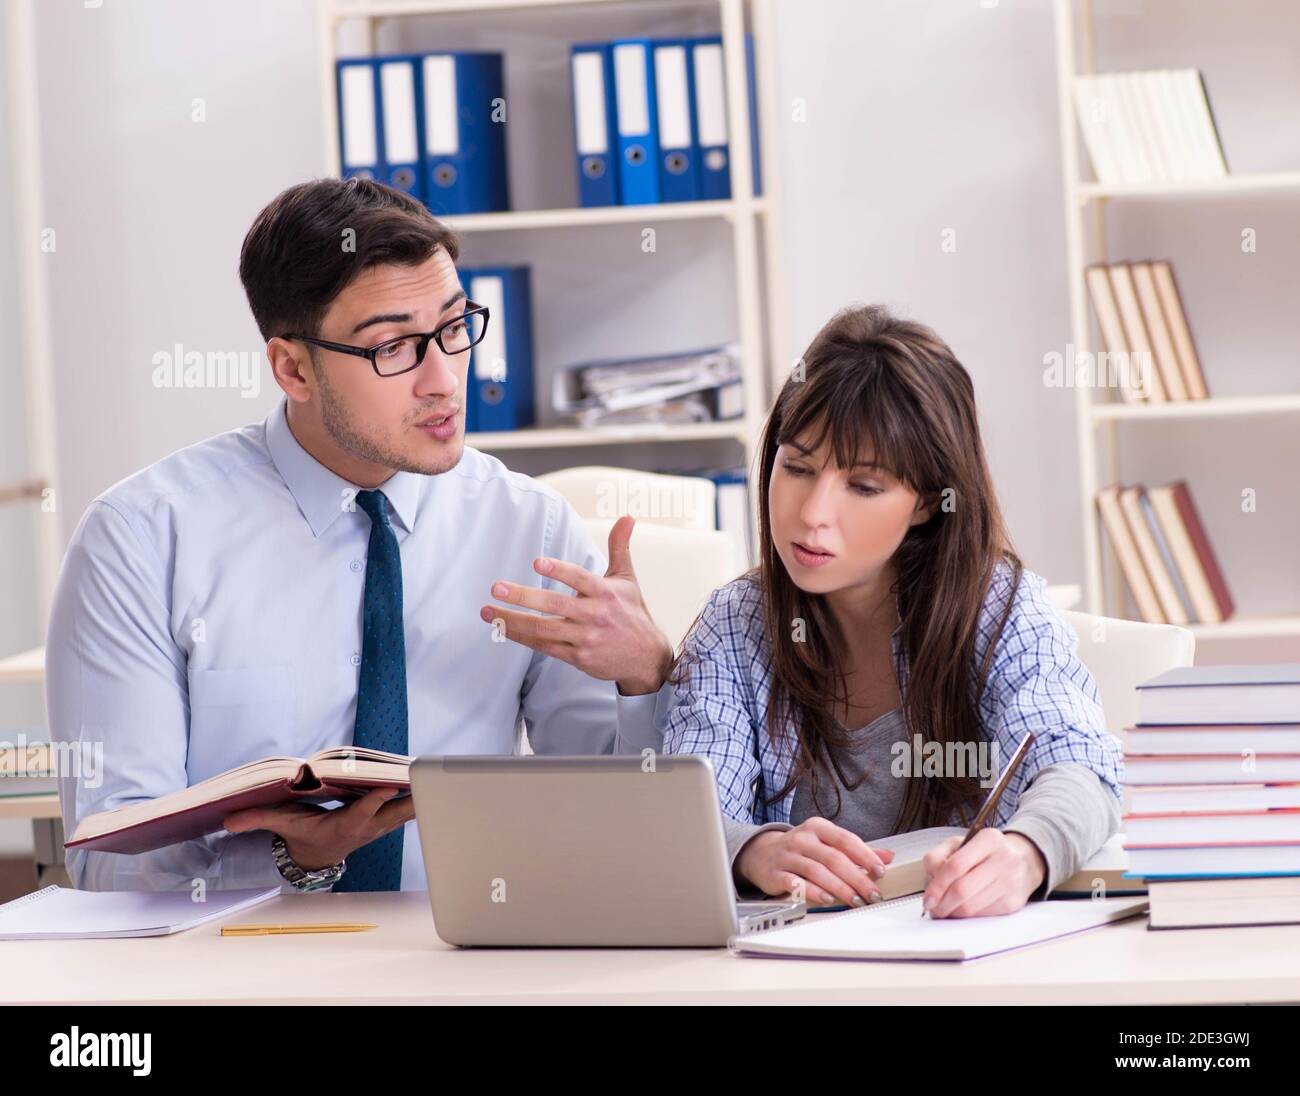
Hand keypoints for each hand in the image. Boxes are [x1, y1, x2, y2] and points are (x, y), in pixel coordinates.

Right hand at [223, 787, 413, 870]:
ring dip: (422, 796)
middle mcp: (367, 826)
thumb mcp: (281, 827)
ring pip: (407, 811)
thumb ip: (258, 820)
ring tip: (437, 775)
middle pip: (394, 813)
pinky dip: (420, 794)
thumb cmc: (304, 834)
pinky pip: (409, 806)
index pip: (361, 813)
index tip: (387, 787)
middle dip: (410, 799)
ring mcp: (380, 824)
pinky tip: (432, 778)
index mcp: (343, 827)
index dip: (374, 801)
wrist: (320, 855)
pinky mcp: (387, 818)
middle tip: (426, 780)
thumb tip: (228, 821)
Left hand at [479, 514, 671, 695]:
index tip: (537, 563)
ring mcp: (585, 638)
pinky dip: (522, 638)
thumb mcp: (628, 578)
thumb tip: (627, 516)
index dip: (559, 570)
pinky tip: (502, 628)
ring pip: (543, 629)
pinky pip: (544, 647)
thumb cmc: (633, 612)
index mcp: (605, 592)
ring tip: (487, 610)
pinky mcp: (578, 657)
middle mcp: (595, 615)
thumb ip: (620, 546)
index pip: (580, 579)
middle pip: (555, 605)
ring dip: (512, 620)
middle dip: (523, 596)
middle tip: (496, 587)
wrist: (646, 658)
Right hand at [735, 817, 896, 905]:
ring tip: (856, 900)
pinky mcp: (776, 874)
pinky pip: (796, 883)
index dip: (865, 855)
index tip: (881, 871)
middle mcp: (803, 839)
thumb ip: (856, 850)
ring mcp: (788, 856)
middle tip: (873, 894)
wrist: (760, 853)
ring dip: (839, 888)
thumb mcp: (827, 843)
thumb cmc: (801, 849)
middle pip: (834, 858)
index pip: (846, 839)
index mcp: (818, 827)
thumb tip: (888, 856)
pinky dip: (812, 892)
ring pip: (817, 871)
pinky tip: (826, 899)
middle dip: (857, 878)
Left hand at [920, 828, 1046, 917]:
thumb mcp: (960, 844)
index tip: (927, 897)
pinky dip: (967, 916)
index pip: (955, 866)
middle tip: (933, 908)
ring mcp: (1011, 883)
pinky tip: (962, 909)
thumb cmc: (986, 853)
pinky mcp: (1013, 903)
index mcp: (989, 839)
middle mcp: (1004, 860)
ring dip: (952, 912)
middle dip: (942, 903)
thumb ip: (937, 856)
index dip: (937, 885)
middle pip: (962, 890)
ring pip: (971, 907)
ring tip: (945, 909)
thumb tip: (930, 881)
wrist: (1023, 862)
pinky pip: (981, 915)